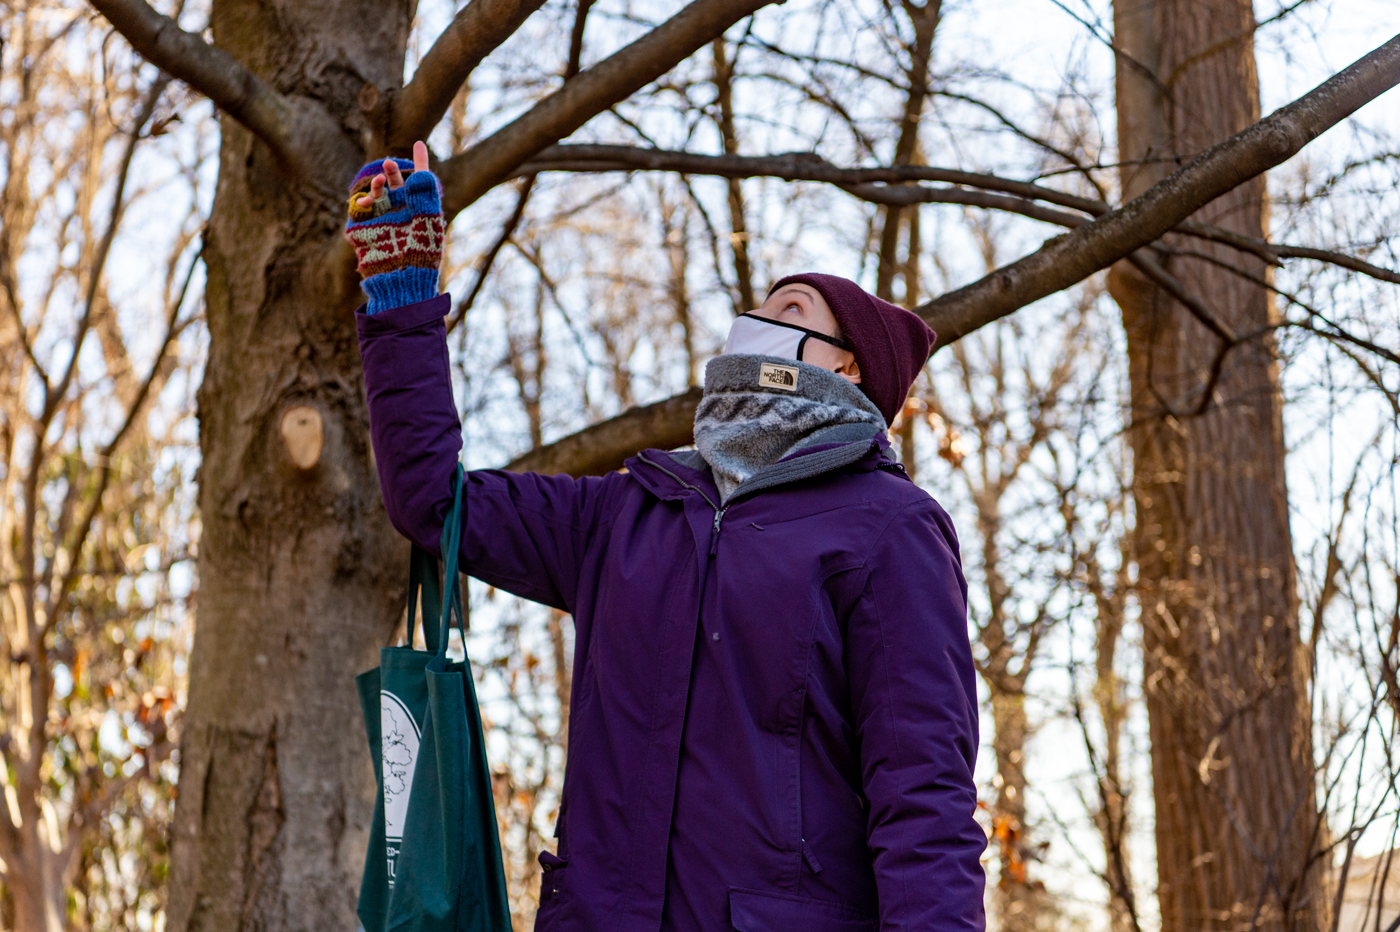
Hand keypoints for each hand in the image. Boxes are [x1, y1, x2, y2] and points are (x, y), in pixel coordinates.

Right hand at [344, 140, 444, 313]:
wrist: (401, 282)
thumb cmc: (421, 257)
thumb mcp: (428, 225)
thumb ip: (425, 198)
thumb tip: (421, 173)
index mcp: (421, 213)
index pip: (420, 183)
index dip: (419, 163)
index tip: (418, 143)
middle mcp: (402, 215)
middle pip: (395, 186)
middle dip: (391, 173)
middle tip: (388, 163)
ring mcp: (382, 223)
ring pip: (376, 196)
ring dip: (375, 186)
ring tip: (377, 183)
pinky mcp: (365, 232)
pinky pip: (359, 212)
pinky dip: (361, 203)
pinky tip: (365, 202)